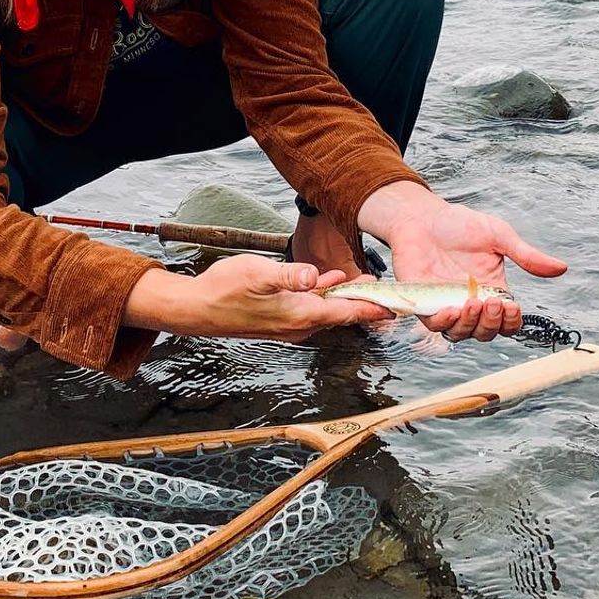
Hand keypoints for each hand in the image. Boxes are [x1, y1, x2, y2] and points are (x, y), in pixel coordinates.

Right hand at [126, 253, 392, 341]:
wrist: (197, 310)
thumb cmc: (224, 289)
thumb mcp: (257, 273)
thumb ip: (289, 274)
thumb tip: (316, 276)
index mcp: (299, 314)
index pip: (347, 312)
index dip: (375, 307)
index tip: (401, 304)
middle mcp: (300, 325)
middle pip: (344, 314)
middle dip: (369, 303)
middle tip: (396, 292)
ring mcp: (290, 325)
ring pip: (329, 312)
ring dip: (349, 299)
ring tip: (372, 284)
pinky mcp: (281, 320)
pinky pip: (314, 310)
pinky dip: (327, 298)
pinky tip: (331, 282)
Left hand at [359, 180, 565, 342]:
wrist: (422, 217)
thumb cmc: (459, 225)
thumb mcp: (498, 235)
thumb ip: (526, 255)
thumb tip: (562, 268)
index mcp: (493, 291)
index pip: (507, 322)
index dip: (512, 322)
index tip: (513, 306)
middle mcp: (471, 304)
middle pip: (487, 333)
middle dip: (493, 323)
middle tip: (492, 302)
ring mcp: (447, 306)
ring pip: (462, 334)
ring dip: (471, 325)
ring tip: (473, 303)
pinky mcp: (424, 304)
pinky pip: (435, 325)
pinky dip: (445, 323)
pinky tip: (452, 309)